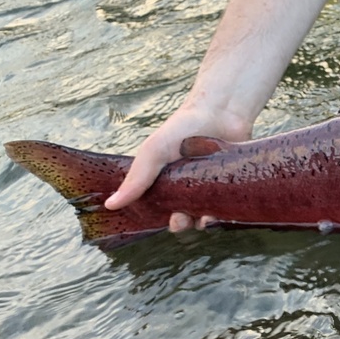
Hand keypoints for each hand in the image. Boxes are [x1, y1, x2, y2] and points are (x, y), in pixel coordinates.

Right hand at [104, 102, 253, 231]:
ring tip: (203, 219)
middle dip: (179, 224)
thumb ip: (136, 179)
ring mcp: (208, 190)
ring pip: (203, 217)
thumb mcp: (154, 152)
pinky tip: (219, 215)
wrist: (220, 114)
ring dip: (201, 224)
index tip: (156, 219)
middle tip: (179, 220)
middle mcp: (185, 189)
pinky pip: (225, 210)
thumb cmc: (182, 129)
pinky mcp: (228, 189)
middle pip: (181, 218)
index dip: (155, 218)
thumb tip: (110, 205)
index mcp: (164, 183)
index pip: (157, 209)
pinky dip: (222, 216)